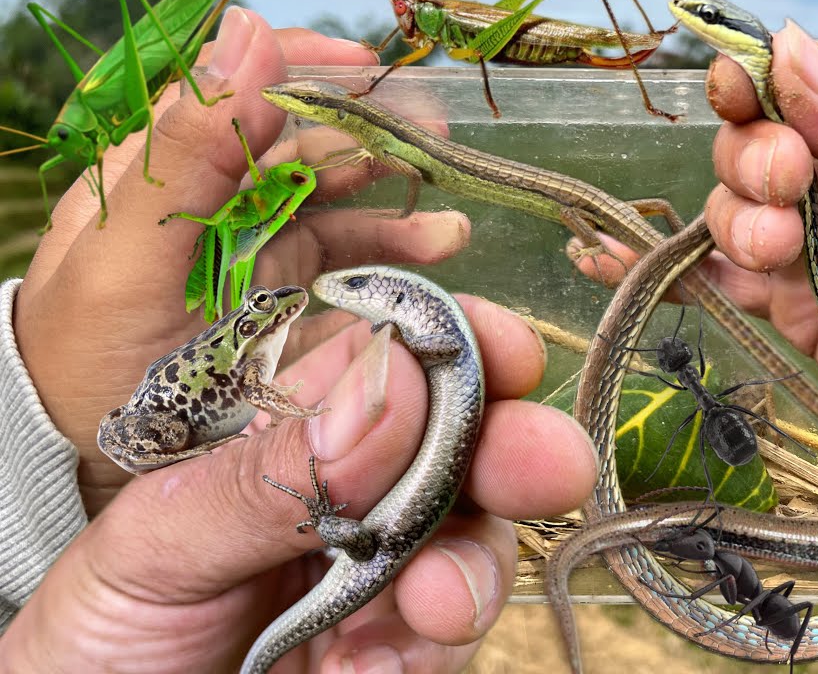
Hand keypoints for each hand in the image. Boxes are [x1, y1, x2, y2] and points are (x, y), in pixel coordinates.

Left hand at [0, 314, 596, 671]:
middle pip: (460, 452)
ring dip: (476, 568)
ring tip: (437, 607)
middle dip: (514, 450)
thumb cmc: (95, 644)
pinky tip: (370, 668)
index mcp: (284, 437)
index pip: (387, 366)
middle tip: (551, 465)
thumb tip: (394, 386)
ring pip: (475, 548)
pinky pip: (443, 645)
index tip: (503, 348)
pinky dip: (427, 654)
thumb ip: (268, 476)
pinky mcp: (394, 655)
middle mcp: (348, 497)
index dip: (456, 347)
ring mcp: (378, 581)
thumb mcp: (153, 549)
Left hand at [14, 7, 468, 514]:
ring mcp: (253, 244)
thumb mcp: (128, 255)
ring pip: (335, 195)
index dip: (302, 69)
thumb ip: (188, 153)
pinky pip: (349, 257)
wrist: (82, 454)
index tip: (367, 68)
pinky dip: (397, 249)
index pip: (237, 90)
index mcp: (165, 166)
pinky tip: (438, 249)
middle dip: (370, 130)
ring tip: (449, 211)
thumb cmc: (88, 355)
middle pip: (300, 139)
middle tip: (435, 137)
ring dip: (394, 191)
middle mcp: (213, 195)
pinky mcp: (284, 291)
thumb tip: (249, 31)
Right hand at [698, 23, 817, 672]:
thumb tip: (792, 53)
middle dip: (753, 157)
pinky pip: (721, 277)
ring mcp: (809, 239)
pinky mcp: (790, 302)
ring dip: (737, 220)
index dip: (761, 80)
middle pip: (752, 139)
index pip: (803, 79)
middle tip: (788, 184)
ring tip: (781, 249)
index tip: (743, 91)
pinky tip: (656, 265)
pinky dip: (687, 270)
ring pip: (730, 206)